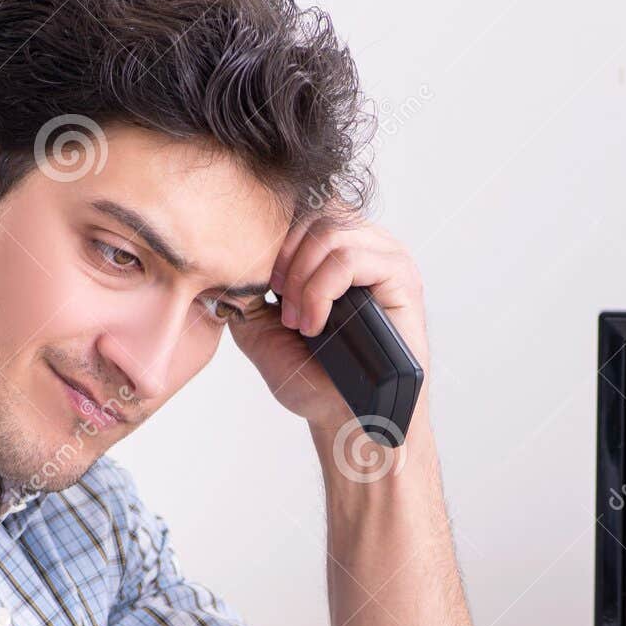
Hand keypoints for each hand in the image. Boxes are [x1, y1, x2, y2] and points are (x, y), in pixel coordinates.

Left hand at [226, 206, 429, 436]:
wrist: (342, 417)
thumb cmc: (312, 377)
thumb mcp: (260, 326)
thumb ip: (246, 286)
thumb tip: (225, 255)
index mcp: (333, 249)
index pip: (301, 208)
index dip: (273, 239)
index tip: (264, 286)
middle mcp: (362, 244)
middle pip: (313, 213)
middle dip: (284, 260)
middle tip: (280, 306)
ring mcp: (384, 257)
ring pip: (330, 233)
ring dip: (302, 281)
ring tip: (299, 323)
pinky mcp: (400, 276)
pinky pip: (351, 258)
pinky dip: (322, 291)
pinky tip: (316, 325)